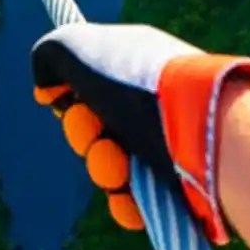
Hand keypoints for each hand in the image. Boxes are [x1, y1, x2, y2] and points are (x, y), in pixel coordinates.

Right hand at [30, 24, 249, 242]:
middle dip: (84, 136)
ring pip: (111, 166)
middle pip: (94, 128)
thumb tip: (45, 89)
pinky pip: (136, 199)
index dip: (69, 98)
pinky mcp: (178, 181)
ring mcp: (166, 139)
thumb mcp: (73, 48)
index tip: (66, 100)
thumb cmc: (136, 84)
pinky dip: (125, 201)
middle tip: (98, 133)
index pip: (86, 84)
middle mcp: (150, 100)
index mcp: (132, 63)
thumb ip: (46, 57)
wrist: (204, 128)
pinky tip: (131, 195)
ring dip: (104, 169)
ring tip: (121, 166)